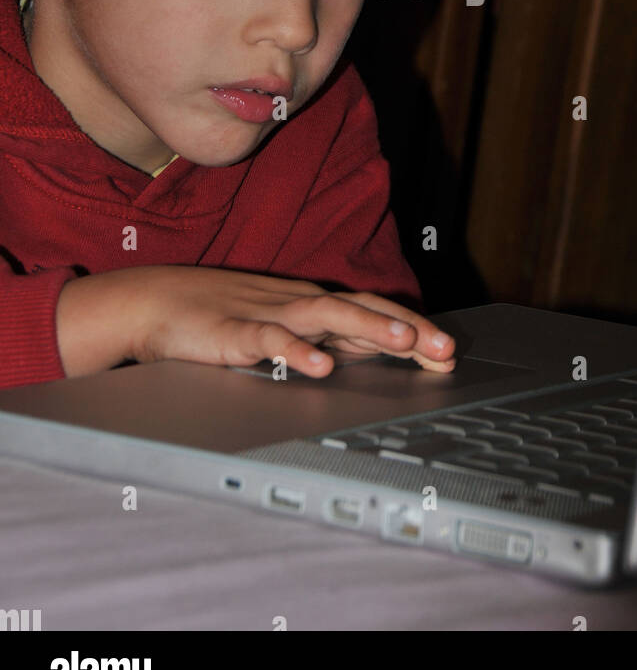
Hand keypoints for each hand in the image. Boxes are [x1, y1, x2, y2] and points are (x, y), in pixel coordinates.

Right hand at [125, 267, 455, 376]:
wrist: (154, 302)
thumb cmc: (218, 316)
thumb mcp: (283, 327)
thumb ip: (325, 339)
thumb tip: (376, 353)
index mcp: (311, 304)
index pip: (374, 312)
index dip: (414, 329)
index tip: (449, 352)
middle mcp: (298, 303)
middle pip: (363, 311)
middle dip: (409, 330)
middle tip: (446, 350)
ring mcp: (268, 313)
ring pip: (327, 316)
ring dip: (370, 328)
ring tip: (404, 343)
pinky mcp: (234, 331)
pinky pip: (271, 340)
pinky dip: (297, 352)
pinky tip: (320, 368)